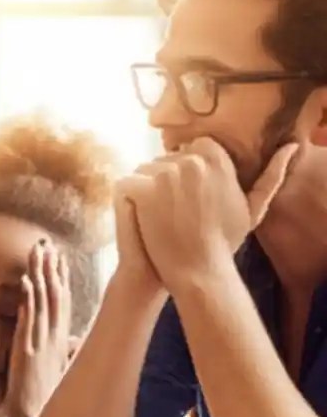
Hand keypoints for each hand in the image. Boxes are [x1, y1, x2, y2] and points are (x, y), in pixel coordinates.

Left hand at [0, 242, 71, 416]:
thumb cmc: (43, 395)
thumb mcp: (58, 369)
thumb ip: (65, 352)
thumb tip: (75, 341)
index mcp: (60, 340)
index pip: (62, 302)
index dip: (60, 278)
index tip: (58, 256)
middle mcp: (53, 338)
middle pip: (54, 296)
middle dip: (51, 269)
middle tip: (47, 243)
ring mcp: (40, 343)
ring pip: (42, 302)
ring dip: (40, 276)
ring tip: (37, 252)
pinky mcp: (26, 351)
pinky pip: (28, 320)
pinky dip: (28, 300)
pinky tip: (26, 282)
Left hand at [118, 137, 298, 292]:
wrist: (197, 270)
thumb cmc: (224, 241)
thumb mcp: (252, 207)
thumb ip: (270, 175)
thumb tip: (291, 146)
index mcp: (216, 158)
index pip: (194, 147)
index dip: (187, 169)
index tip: (189, 192)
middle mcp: (190, 161)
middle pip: (166, 158)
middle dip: (166, 178)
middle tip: (174, 209)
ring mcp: (164, 174)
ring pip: (144, 170)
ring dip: (146, 188)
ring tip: (158, 215)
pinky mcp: (142, 189)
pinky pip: (126, 183)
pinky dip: (128, 199)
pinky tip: (141, 216)